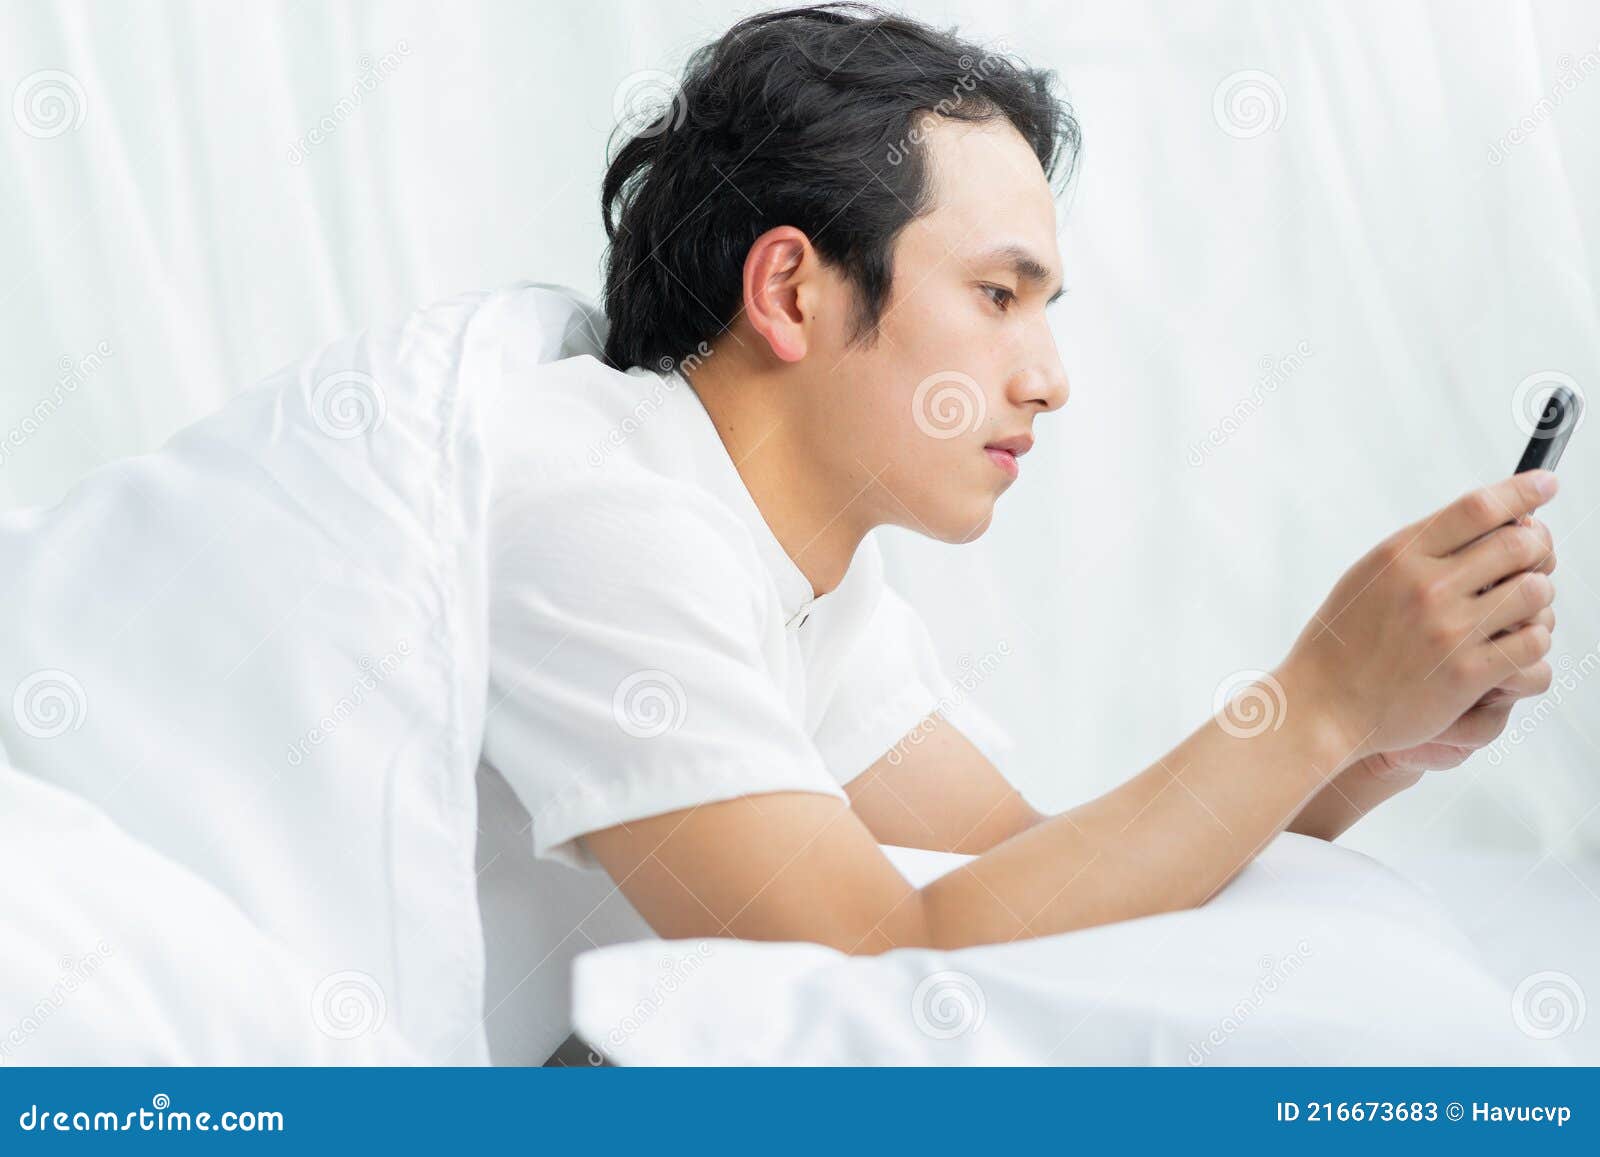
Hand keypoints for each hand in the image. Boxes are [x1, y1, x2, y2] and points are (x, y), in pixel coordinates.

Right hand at [1276, 473, 1558, 762]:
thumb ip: (1419, 551)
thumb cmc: (1342, 642)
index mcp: (1400, 556)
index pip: (1479, 507)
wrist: (1322, 706)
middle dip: (1539, 547)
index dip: (1523, 490)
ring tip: (1518, 610)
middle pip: (1519, 543)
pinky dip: (1533, 644)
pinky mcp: (1467, 675)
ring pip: (1536, 593)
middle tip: (1537, 557)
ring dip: (1537, 599)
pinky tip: (1512, 647)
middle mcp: (1428, 587)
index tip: (1546, 483)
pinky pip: (1533, 646)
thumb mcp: (1368, 578)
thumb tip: (1481, 523)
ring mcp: (1450, 631)